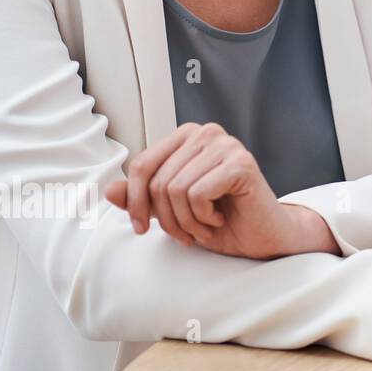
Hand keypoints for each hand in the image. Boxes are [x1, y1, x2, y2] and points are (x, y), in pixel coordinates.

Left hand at [103, 122, 334, 258]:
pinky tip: (219, 219)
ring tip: (204, 227)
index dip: (134, 201)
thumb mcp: (172, 211)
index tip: (141, 228)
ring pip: (175, 189)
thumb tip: (109, 190)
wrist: (262, 237)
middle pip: (158, 180)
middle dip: (166, 218)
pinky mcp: (242, 164)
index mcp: (188, 136)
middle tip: (186, 234)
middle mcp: (207, 132)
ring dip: (186, 221)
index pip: (142, 164)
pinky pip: (198, 194)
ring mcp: (227, 145)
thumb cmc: (221, 220)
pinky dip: (202, 217)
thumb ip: (142, 198)